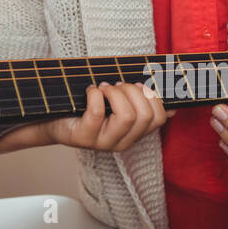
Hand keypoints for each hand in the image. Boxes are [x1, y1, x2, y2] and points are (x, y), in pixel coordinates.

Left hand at [44, 82, 176, 151]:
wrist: (55, 122)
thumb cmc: (87, 109)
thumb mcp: (115, 107)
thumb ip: (139, 105)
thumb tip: (172, 107)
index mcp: (134, 134)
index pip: (159, 119)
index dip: (153, 97)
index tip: (137, 85)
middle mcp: (122, 142)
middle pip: (144, 116)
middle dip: (132, 91)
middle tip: (116, 85)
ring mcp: (103, 143)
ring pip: (126, 116)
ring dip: (116, 93)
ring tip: (104, 87)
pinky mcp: (84, 138)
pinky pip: (97, 113)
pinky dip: (96, 95)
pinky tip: (91, 90)